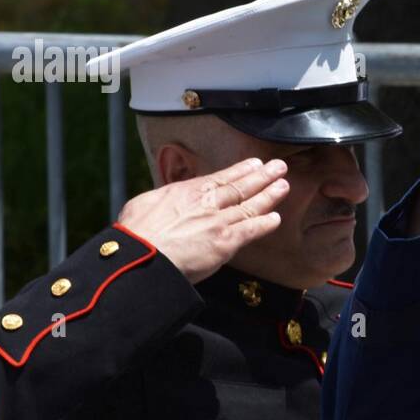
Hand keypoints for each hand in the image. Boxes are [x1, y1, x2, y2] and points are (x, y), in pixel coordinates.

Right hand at [117, 158, 289, 283]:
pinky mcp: (225, 242)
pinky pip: (251, 230)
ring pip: (250, 205)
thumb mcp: (144, 204)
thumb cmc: (136, 233)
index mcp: (187, 191)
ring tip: (283, 185)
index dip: (240, 171)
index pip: (220, 178)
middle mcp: (206, 203)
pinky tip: (275, 218)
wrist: (141, 254)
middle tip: (278, 167)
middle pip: (240, 187)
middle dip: (262, 176)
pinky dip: (264, 223)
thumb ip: (164, 200)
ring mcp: (218, 221)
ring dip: (269, 195)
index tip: (254, 164)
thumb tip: (166, 199)